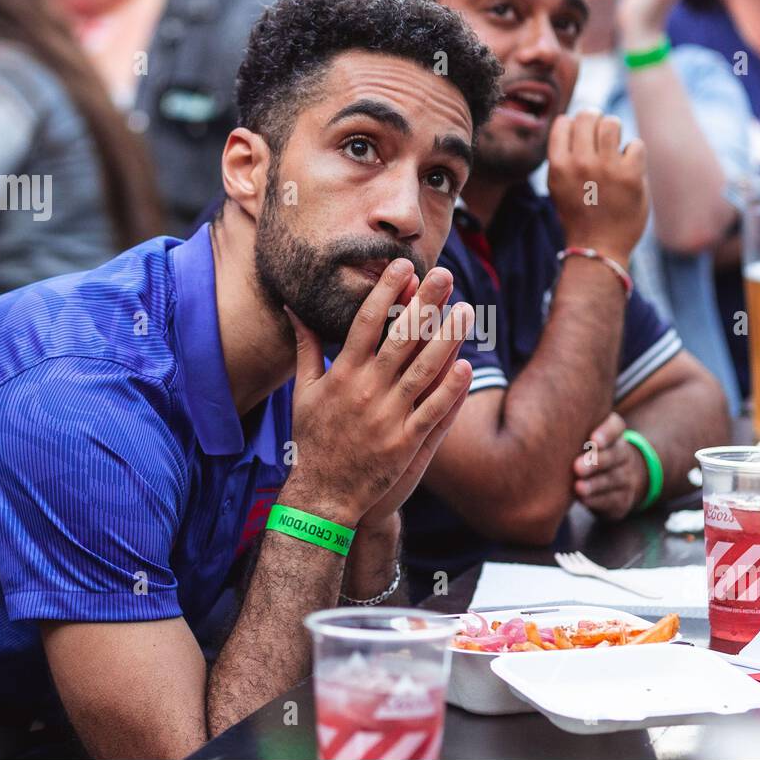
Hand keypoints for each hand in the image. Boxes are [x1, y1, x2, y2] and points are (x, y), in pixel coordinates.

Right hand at [283, 259, 473, 528]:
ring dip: (447, 339)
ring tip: (466, 311)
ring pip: (422, 370)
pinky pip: (432, 411)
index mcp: (342, 374)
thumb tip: (293, 308)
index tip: (403, 265)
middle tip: (444, 274)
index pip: (366, 322)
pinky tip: (466, 364)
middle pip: (400, 338)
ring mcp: (387, 417)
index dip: (386, 291)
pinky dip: (449, 389)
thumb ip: (306, 347)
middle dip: (424, 303)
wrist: (322, 494)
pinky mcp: (405, 443)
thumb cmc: (313, 439)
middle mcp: (366, 391)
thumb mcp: (303, 391)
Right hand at [547, 111, 647, 261]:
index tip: (581, 141)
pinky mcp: (630, 175)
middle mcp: (580, 163)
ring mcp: (606, 168)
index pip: (564, 122)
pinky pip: (635, 144)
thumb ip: (565, 157)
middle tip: (601, 140)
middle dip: (596, 123)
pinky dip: (634, 154)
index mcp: (558, 166)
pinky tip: (630, 169)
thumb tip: (576, 123)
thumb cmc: (579, 216)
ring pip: (612, 123)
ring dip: (615, 133)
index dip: (574, 126)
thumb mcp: (559, 186)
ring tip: (615, 150)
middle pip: (588, 115)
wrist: (597, 248)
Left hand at [571, 412, 647, 520]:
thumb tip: (542, 435)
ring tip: (578, 487)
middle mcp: (622, 454)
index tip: (593, 440)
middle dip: (596, 461)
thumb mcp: (580, 442)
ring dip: (594, 484)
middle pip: (615, 454)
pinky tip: (584, 499)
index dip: (606, 433)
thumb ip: (569, 436)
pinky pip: (613, 499)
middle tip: (577, 467)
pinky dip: (597, 500)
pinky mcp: (623, 498)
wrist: (613, 483)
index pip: (616, 427)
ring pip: (613, 479)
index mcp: (612, 435)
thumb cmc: (584, 455)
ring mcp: (625, 477)